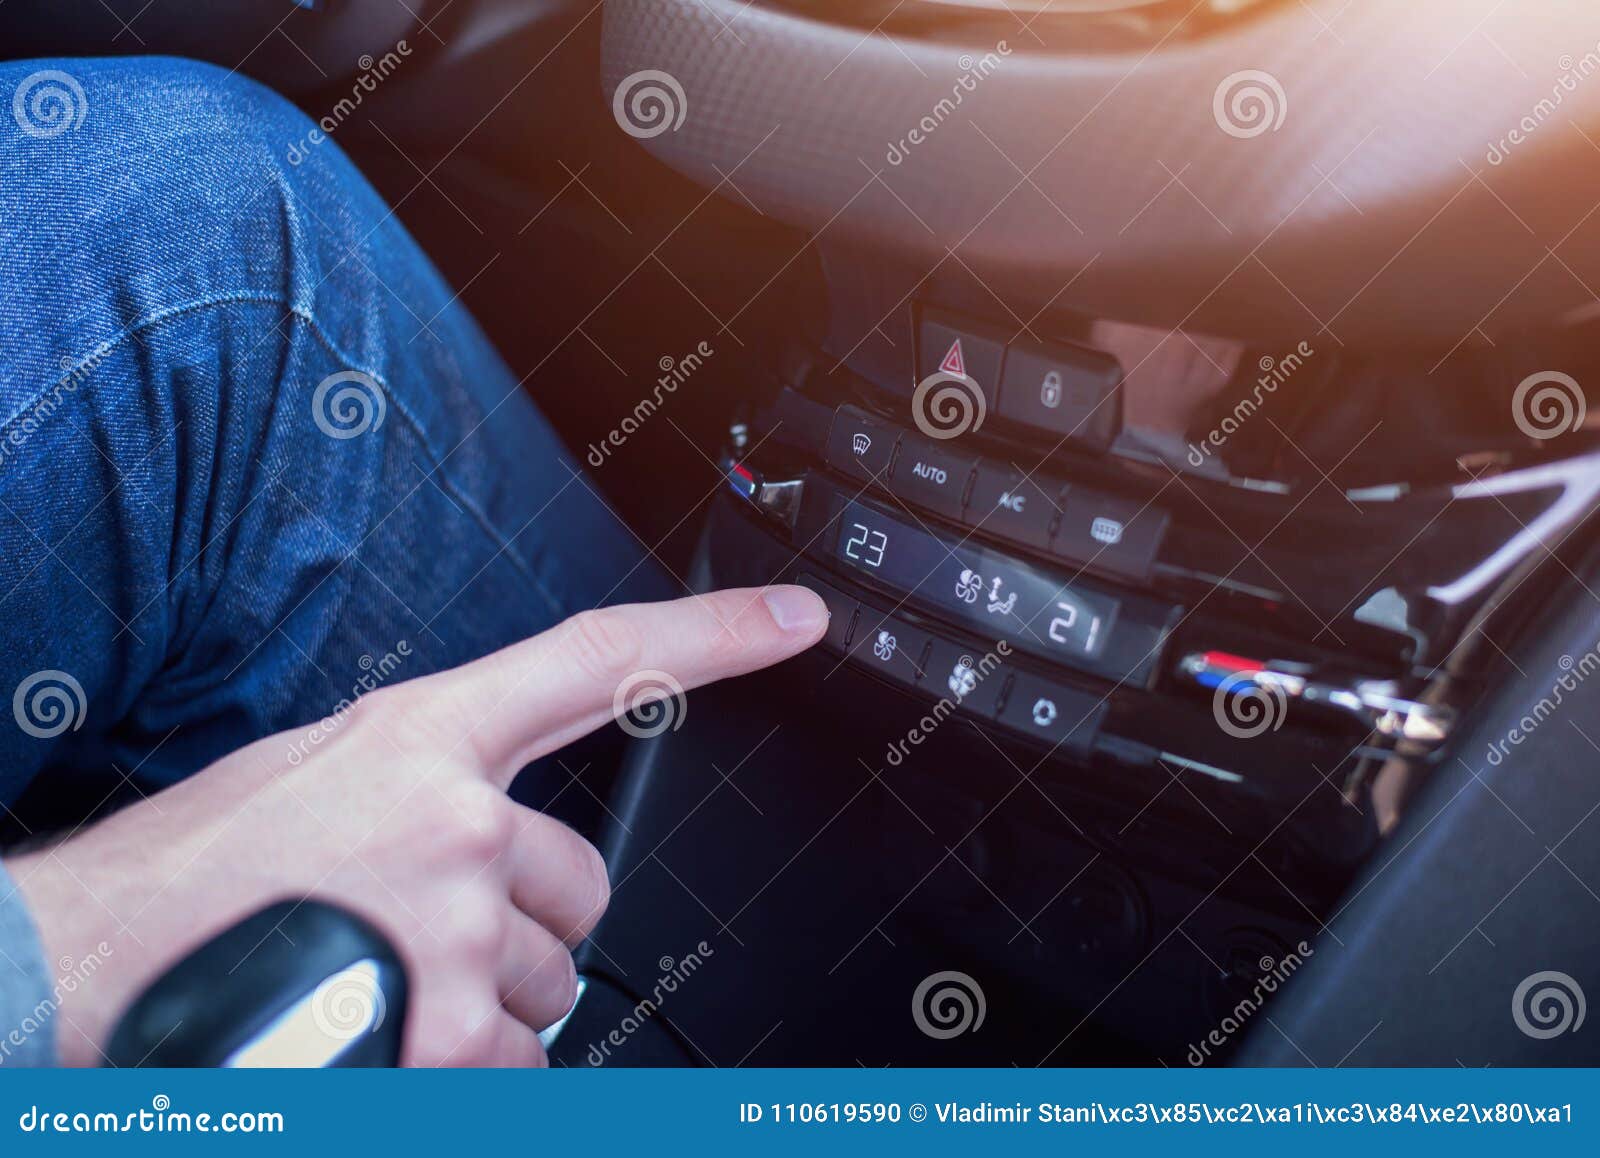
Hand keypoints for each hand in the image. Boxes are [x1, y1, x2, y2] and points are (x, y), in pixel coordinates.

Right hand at [4, 586, 826, 1065]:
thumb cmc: (184, 882)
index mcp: (421, 737)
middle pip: (583, 889)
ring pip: (551, 984)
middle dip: (525, 923)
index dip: (713, 633)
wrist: (78, 976)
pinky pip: (522, 1065)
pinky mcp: (454, 1035)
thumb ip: (423, 791)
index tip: (794, 617)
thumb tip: (494, 846)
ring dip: (486, 1001)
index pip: (600, 661)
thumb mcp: (310, 784)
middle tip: (424, 936)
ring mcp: (461, 931)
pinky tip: (385, 1043)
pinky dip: (467, 1068)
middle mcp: (459, 821)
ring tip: (376, 988)